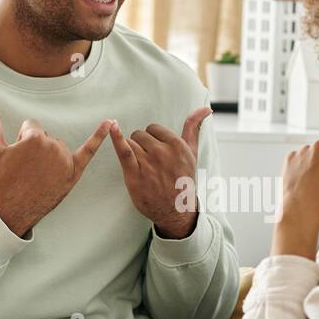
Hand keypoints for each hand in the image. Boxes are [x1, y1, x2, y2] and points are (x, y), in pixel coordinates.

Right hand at [0, 102, 110, 237]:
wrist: (14, 209)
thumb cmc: (2, 180)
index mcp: (35, 138)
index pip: (32, 127)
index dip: (22, 140)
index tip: (18, 157)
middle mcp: (53, 146)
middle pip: (46, 137)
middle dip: (36, 149)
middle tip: (27, 169)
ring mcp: (65, 160)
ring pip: (59, 147)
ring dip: (50, 156)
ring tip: (38, 175)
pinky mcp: (74, 172)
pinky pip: (89, 151)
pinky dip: (100, 137)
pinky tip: (110, 124)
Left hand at [109, 106, 210, 238]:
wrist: (175, 210)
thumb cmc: (183, 179)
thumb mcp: (192, 153)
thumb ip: (194, 128)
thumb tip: (206, 108)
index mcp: (177, 145)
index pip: (154, 128)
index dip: (153, 139)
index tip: (157, 152)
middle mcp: (163, 152)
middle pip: (140, 134)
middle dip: (142, 145)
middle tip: (150, 162)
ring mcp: (148, 163)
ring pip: (131, 143)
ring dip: (133, 152)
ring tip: (142, 166)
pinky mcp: (134, 174)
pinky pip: (123, 150)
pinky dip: (116, 138)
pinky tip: (111, 126)